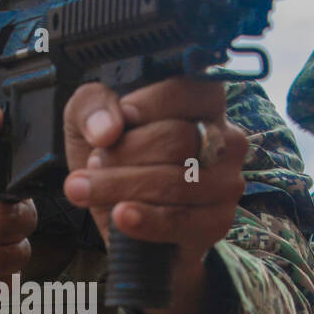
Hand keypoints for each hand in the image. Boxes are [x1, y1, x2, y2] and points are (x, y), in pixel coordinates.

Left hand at [61, 76, 247, 313]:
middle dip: (123, 154)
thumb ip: (92, 107)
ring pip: (177, 181)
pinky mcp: (218, 222)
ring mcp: (226, 183)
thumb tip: (107, 129)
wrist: (123, 219)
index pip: (190, 90)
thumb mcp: (91, 122)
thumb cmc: (115, 160)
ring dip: (121, 186)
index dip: (148, 106)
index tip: (114, 124)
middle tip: (91, 164)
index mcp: (202, 103)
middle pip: (176, 139)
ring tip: (86, 190)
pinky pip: (183, 220)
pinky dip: (146, 219)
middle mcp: (225, 140)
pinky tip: (120, 215)